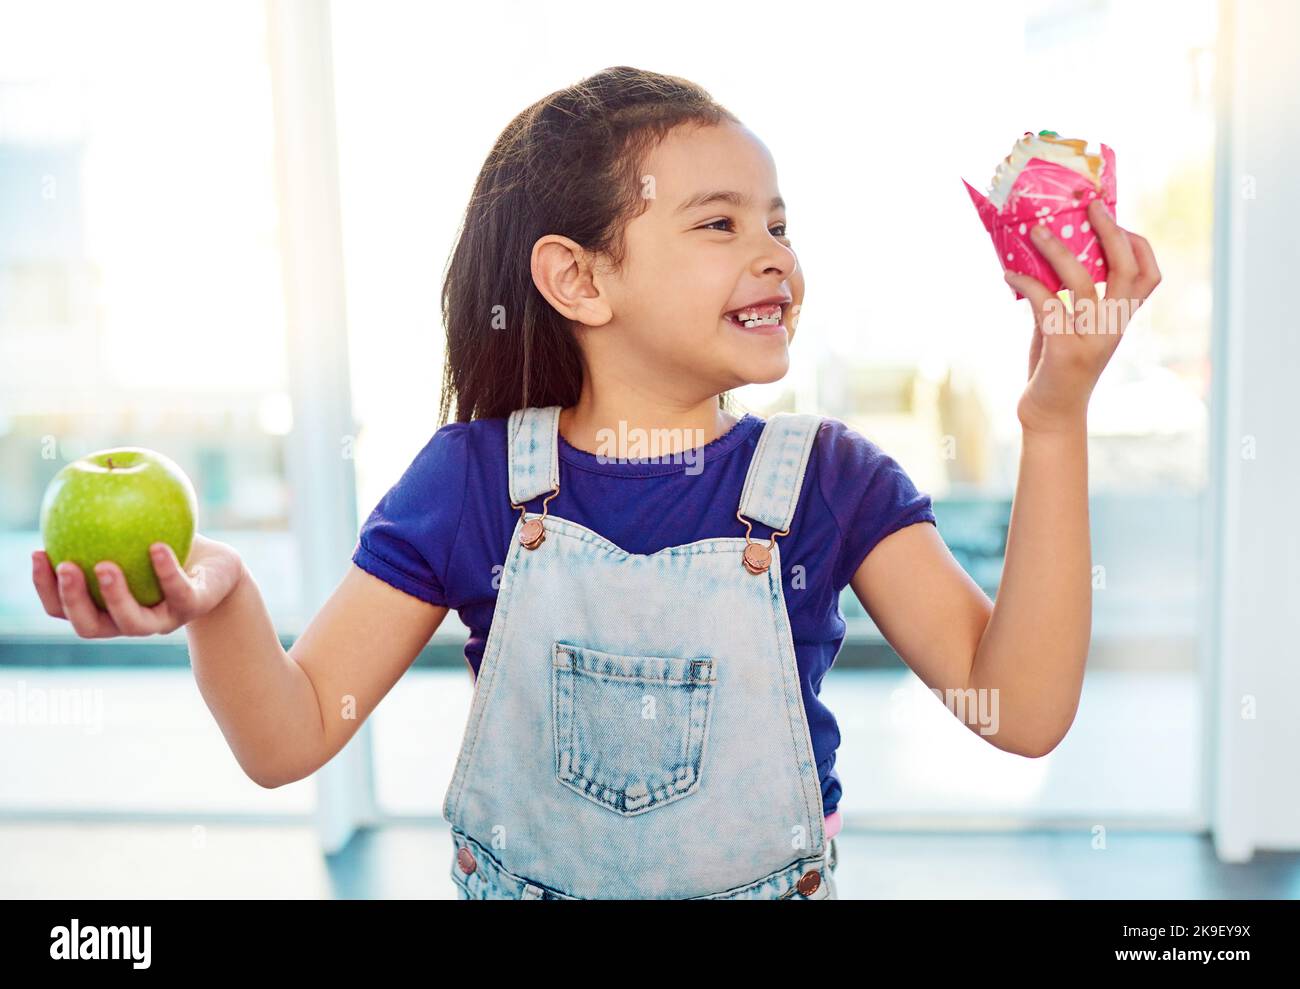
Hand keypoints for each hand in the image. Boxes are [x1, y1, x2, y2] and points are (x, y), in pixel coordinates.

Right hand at [32, 532, 244, 637]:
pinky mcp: (193, 607)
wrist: (217, 568)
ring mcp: (162, 620)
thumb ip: (103, 522)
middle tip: (67, 566)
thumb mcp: (131, 534)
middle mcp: (129, 621)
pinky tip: (157, 547)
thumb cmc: (165, 546)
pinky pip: (178, 592)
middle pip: (90, 626)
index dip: (46, 588)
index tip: (39, 553)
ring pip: (132, 623)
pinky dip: (166, 571)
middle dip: (74, 600)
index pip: (63, 609)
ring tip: (105, 565)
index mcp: (105, 608)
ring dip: (114, 596)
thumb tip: (73, 481)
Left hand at [1004, 199, 1161, 432]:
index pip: (1149, 276)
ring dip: (1059, 251)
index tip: (1112, 217)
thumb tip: (1043, 255)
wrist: (1050, 415)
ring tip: (1036, 231)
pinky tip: (1010, 274)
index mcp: (1120, 320)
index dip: (1137, 243)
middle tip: (1089, 206)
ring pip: (1084, 283)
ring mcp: (1092, 340)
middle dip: (1111, 233)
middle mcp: (1112, 328)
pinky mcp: (1065, 351)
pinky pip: (1048, 305)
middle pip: (1128, 271)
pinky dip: (1028, 283)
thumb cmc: (1056, 367)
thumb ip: (1062, 296)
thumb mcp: (1065, 326)